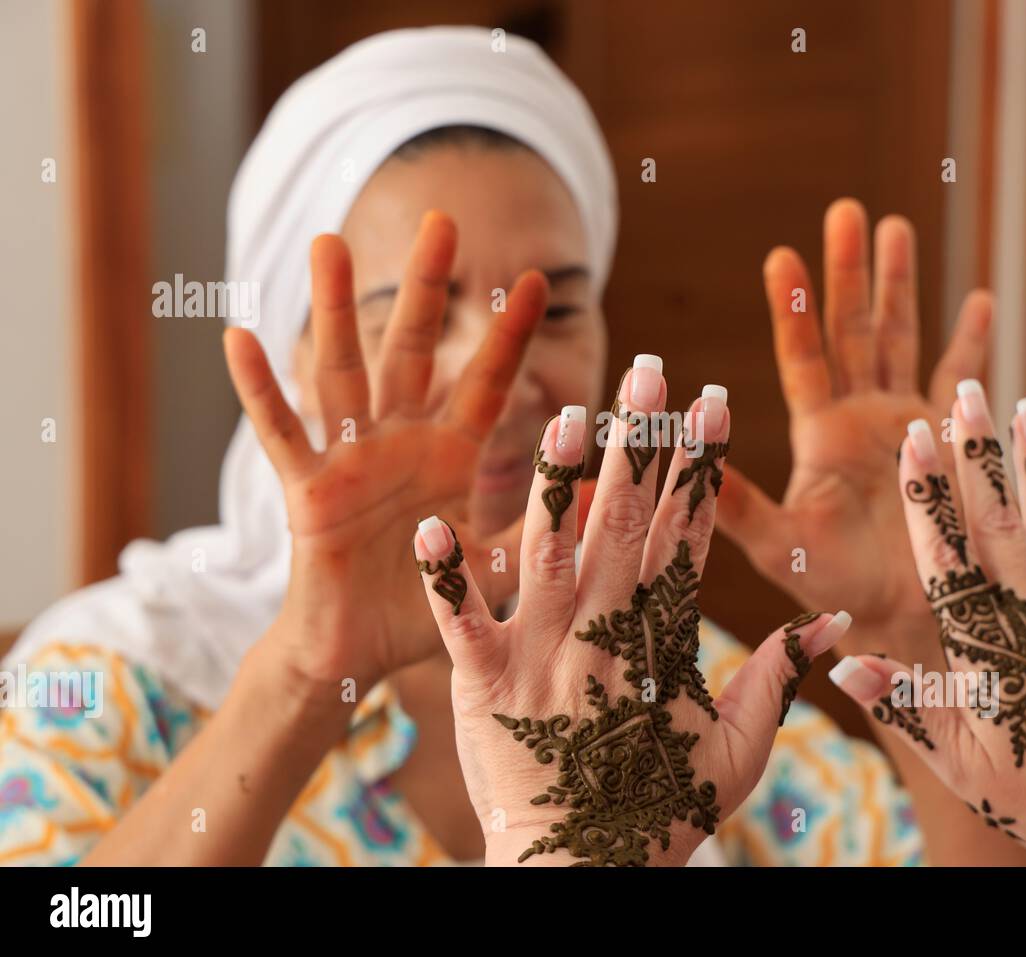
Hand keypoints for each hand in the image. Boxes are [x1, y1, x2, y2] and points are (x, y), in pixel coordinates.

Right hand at [223, 212, 545, 697]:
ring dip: (333, 307)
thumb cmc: (424, 610)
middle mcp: (401, 442)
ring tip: (328, 240)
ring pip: (342, 369)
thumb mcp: (491, 567)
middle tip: (441, 219)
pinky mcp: (306, 489)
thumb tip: (599, 499)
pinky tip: (240, 337)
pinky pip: (282, 432)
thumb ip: (537, 533)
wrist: (359, 655)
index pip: (485, 382)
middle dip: (426, 288)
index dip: (508, 334)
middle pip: (413, 351)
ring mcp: (350, 458)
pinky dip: (260, 388)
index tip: (534, 277)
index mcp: (452, 457)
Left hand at [414, 361, 849, 865]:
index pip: (687, 537)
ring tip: (564, 415)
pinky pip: (459, 622)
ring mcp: (540, 655)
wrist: (585, 877)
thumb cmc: (662, 812)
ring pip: (549, 554)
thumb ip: (783, 678)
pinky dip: (447, 575)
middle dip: (637, 446)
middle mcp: (604, 634)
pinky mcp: (483, 683)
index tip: (713, 404)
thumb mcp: (739, 749)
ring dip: (557, 484)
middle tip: (647, 374)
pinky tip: (436, 524)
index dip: (701, 469)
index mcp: (663, 641)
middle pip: (622, 525)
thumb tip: (837, 622)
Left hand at [715, 200, 990, 661]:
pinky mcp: (953, 440)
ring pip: (902, 339)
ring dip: (900, 285)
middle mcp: (861, 420)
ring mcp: (908, 424)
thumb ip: (734, 499)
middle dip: (849, 271)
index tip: (781, 254)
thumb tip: (682, 449)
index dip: (796, 307)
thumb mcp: (780, 543)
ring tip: (895, 225)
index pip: (804, 357)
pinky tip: (980, 298)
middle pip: (852, 330)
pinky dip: (973, 341)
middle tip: (845, 210)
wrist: (911, 622)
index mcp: (819, 435)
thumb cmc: (840, 590)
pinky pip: (964, 380)